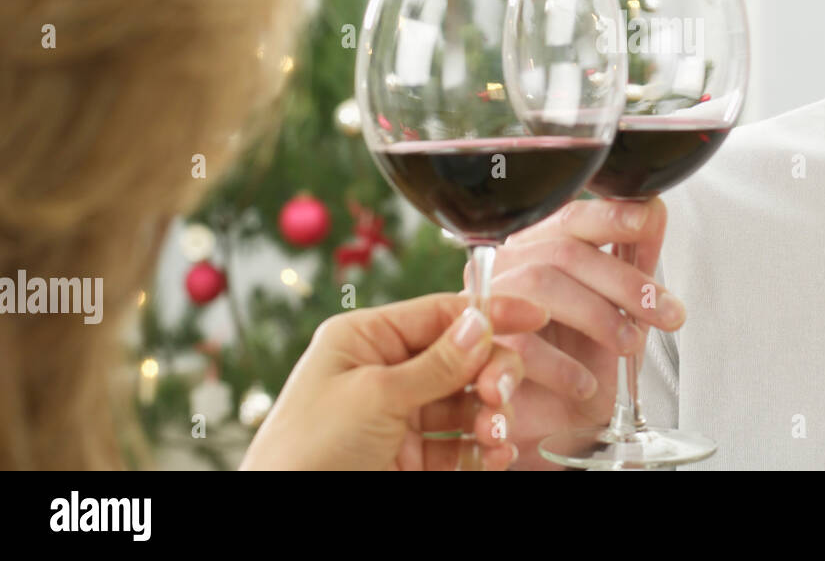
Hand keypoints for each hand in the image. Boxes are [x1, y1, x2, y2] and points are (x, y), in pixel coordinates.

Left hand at [239, 292, 547, 469]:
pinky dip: (483, 450)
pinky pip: (460, 447)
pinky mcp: (408, 460)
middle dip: (490, 374)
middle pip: (461, 360)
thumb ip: (435, 363)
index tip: (534, 317)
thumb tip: (480, 325)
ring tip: (494, 436)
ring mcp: (398, 419)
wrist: (281, 517)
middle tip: (499, 394)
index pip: (440, 315)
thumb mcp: (374, 396)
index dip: (489, 314)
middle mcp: (384, 374)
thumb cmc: (305, 452)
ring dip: (490, 417)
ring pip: (466, 405)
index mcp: (365, 341)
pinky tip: (494, 455)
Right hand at [480, 197, 685, 469]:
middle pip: (563, 252)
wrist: (552, 427)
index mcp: (540, 250)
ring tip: (630, 345)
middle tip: (666, 311)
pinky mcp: (477, 350)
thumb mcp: (619, 311)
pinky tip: (585, 384)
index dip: (611, 215)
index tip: (649, 220)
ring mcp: (486, 306)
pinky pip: (518, 343)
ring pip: (539, 285)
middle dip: (624, 280)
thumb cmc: (580, 361)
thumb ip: (632, 262)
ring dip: (597, 315)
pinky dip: (560, 365)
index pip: (571, 219)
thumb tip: (654, 212)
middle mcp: (507, 269)